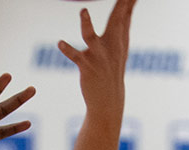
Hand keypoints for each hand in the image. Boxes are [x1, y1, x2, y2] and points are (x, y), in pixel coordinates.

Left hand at [57, 0, 135, 115]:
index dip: (128, 2)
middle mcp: (111, 46)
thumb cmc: (113, 70)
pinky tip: (60, 43)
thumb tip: (128, 9)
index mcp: (119, 40)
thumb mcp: (121, 48)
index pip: (125, 15)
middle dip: (120, 5)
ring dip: (86, 24)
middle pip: (116, 21)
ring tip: (83, 11)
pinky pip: (75, 56)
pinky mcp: (87, 67)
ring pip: (91, 37)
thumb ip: (123, 26)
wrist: (108, 100)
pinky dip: (67, 49)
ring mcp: (98, 56)